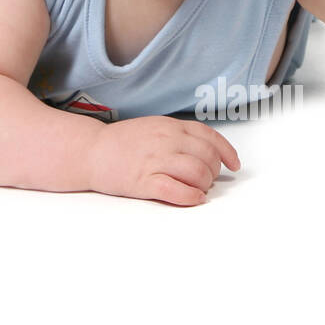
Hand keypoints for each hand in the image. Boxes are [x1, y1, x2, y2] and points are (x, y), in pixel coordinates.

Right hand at [88, 115, 240, 204]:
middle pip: (207, 157)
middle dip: (213, 173)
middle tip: (206, 180)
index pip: (209, 136)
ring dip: (204, 186)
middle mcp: (166, 141)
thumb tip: (205, 151)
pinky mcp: (145, 181)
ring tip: (197, 189)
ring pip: (197, 174)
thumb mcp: (153, 127)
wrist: (91, 151)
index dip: (226, 152)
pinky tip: (193, 198)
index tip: (233, 165)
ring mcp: (155, 161)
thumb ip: (177, 135)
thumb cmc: (121, 143)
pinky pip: (177, 191)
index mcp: (169, 126)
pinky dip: (191, 197)